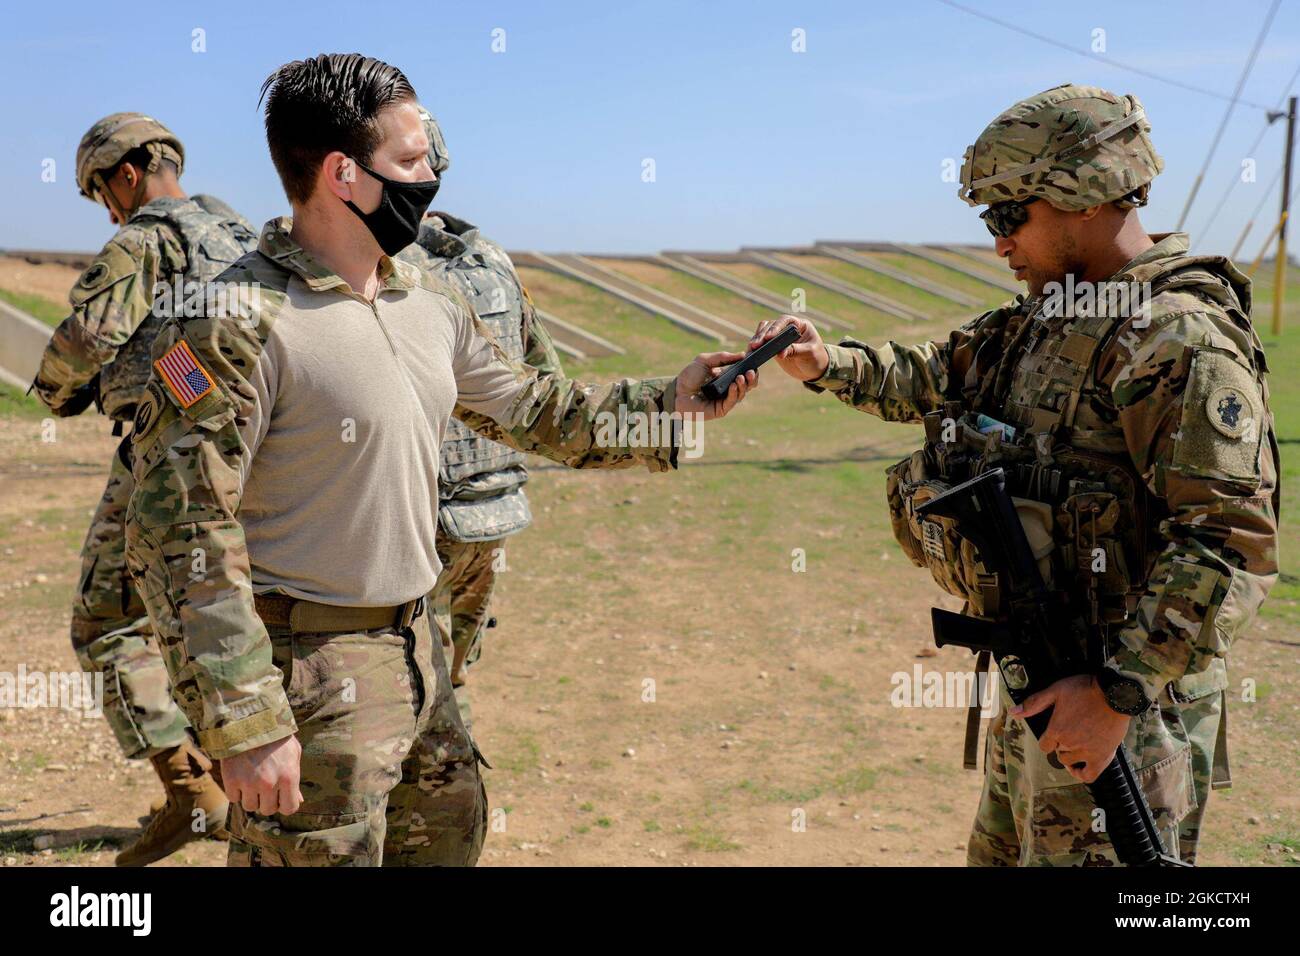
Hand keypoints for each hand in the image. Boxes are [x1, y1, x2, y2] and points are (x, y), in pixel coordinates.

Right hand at [219, 734, 303, 815]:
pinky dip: (236, 791)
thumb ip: (295, 779)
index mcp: (289, 777)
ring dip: (251, 797)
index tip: (281, 797)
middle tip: (265, 786)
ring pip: (250, 807)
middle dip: (267, 801)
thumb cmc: (276, 737)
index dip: (285, 804)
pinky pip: (233, 798)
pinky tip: (240, 777)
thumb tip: (298, 801)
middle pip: (268, 810)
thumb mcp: (293, 754)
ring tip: (252, 781)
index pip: (289, 809)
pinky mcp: (231, 779)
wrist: (250, 720)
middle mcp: (269, 783)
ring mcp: (249, 783)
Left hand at [674, 350, 757, 419]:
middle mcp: (728, 388)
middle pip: (747, 385)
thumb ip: (722, 357)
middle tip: (751, 372)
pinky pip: (732, 401)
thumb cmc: (689, 377)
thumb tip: (742, 354)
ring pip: (741, 393)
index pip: (744, 373)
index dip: (751, 368)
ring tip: (741, 377)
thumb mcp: (705, 361)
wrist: (676, 392)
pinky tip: (733, 385)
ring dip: (743, 385)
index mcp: (727, 376)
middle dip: (752, 378)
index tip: (754, 362)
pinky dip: (734, 393)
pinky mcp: (721, 409)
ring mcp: (725, 399)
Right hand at [749, 315, 827, 381]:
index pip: (785, 321)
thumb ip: (796, 350)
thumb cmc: (817, 358)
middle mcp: (787, 328)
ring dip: (757, 339)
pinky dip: (757, 347)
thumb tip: (780, 353)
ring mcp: (779, 337)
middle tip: (756, 345)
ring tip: (752, 348)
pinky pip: (763, 344)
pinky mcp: (773, 347)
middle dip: (763, 335)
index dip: (776, 327)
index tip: (769, 337)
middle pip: (771, 326)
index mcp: (799, 324)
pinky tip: (751, 353)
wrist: (815, 370)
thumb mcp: (809, 353)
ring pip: (764, 333)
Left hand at [1011, 675, 1130, 783]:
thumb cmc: (1085, 689)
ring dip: (1070, 755)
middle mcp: (1069, 743)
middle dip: (1060, 744)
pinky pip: (1088, 775)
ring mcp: (1086, 752)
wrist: (1115, 694)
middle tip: (1069, 732)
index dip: (1048, 739)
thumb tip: (1014, 712)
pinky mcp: (1102, 756)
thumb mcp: (1056, 690)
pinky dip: (1081, 774)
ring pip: (1069, 761)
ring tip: (1076, 744)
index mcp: (1056, 730)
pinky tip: (1079, 767)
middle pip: (1057, 752)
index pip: (1044, 745)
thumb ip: (1034, 703)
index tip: (1055, 732)